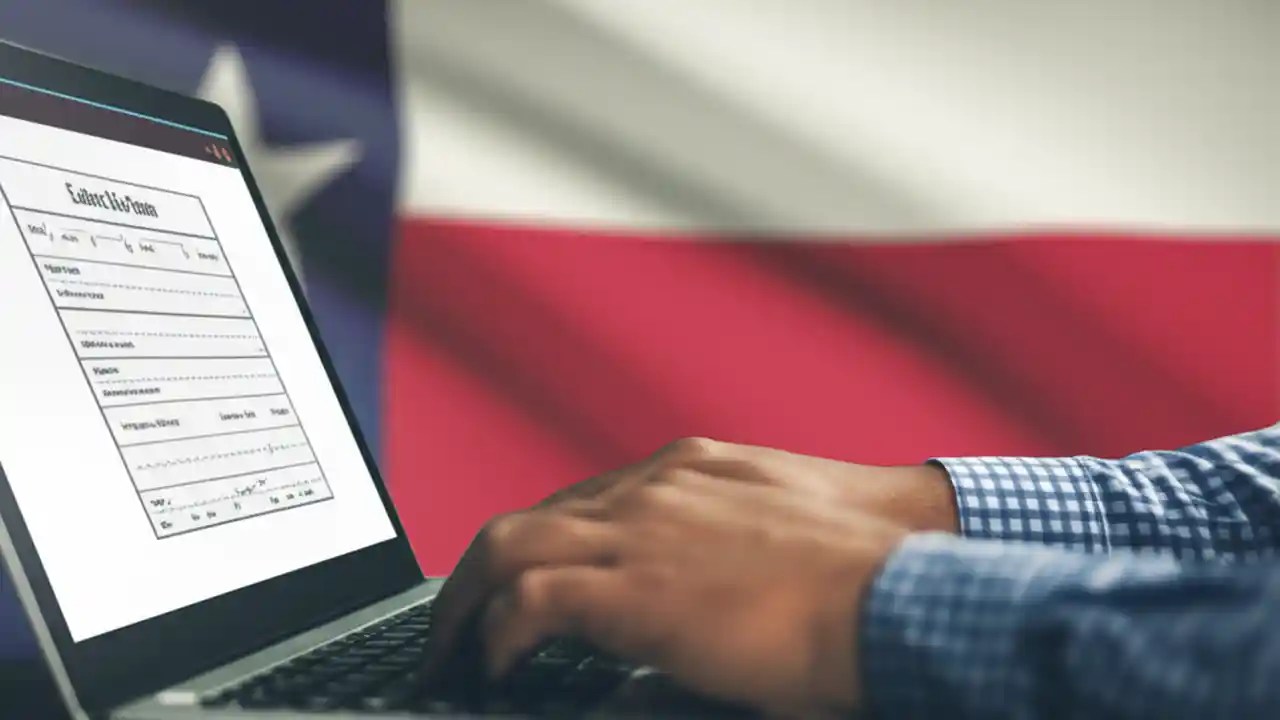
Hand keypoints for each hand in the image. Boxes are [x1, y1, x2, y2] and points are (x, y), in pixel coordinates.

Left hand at [424, 442, 915, 716]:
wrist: (896, 588)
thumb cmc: (860, 570)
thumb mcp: (782, 527)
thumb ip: (727, 538)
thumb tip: (707, 585)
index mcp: (686, 470)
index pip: (580, 501)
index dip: (541, 547)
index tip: (521, 586)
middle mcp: (650, 487)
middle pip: (530, 519)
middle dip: (481, 574)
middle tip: (461, 623)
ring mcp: (637, 530)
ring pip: (506, 548)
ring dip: (466, 606)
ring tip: (452, 656)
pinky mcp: (633, 588)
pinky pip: (527, 603)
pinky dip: (497, 636)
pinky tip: (498, 669)